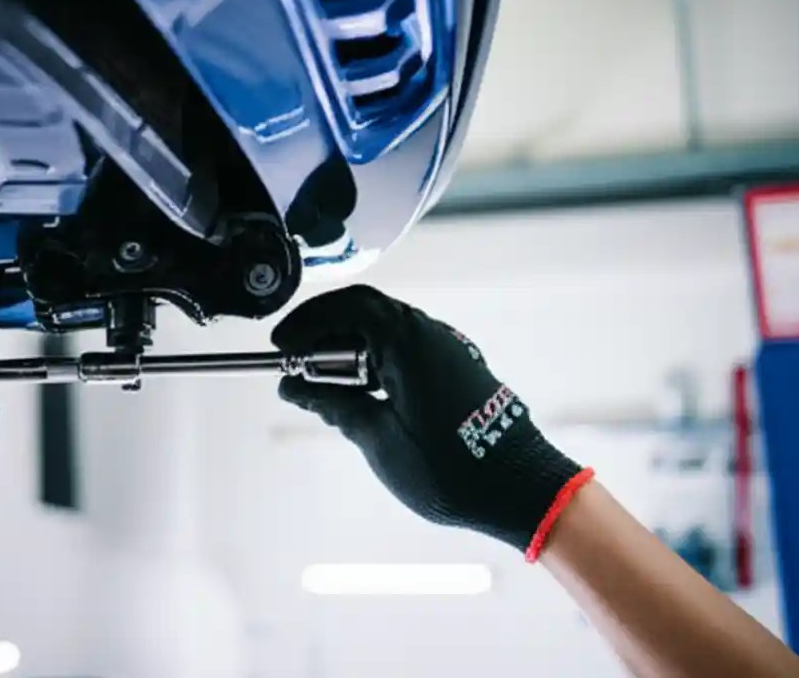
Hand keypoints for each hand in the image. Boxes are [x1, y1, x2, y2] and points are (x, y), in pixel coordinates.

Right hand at [272, 285, 591, 559]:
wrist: (517, 490)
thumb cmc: (451, 468)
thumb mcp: (376, 438)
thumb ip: (332, 404)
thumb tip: (295, 387)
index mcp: (408, 343)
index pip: (347, 307)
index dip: (306, 322)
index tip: (281, 348)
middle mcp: (430, 336)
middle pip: (365, 314)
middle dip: (323, 335)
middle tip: (295, 366)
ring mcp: (447, 351)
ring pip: (385, 332)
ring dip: (348, 351)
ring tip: (323, 388)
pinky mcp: (455, 370)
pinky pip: (405, 351)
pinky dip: (374, 363)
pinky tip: (359, 396)